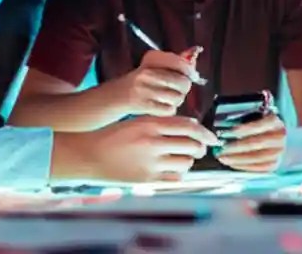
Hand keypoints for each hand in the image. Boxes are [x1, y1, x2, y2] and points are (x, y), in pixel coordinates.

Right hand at [62, 116, 219, 182]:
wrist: (89, 155)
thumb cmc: (114, 136)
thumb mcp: (138, 122)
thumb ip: (163, 124)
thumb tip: (192, 129)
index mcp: (151, 124)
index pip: (190, 126)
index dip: (205, 132)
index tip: (212, 138)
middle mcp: (153, 142)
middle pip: (193, 145)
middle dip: (200, 147)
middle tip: (199, 149)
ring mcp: (151, 162)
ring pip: (187, 162)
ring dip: (189, 160)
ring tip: (181, 158)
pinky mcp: (147, 179)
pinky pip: (176, 178)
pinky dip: (178, 174)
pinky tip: (171, 169)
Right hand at [110, 48, 201, 116]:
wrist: (118, 95)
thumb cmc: (143, 80)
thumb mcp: (156, 65)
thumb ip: (176, 60)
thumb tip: (196, 54)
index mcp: (151, 58)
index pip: (181, 63)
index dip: (191, 71)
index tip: (193, 76)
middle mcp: (147, 72)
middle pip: (183, 82)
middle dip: (184, 88)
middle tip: (177, 89)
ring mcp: (144, 89)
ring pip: (178, 98)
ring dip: (176, 100)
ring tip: (167, 98)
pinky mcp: (144, 105)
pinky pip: (170, 110)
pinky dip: (168, 110)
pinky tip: (160, 105)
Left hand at [215, 113, 286, 172]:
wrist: (281, 140)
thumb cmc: (263, 126)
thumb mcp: (257, 116)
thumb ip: (244, 118)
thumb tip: (224, 125)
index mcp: (274, 121)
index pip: (257, 125)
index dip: (242, 129)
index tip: (228, 132)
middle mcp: (279, 137)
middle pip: (254, 143)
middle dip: (235, 146)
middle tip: (220, 148)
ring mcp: (278, 153)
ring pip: (254, 157)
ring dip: (236, 158)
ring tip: (222, 157)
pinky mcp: (274, 165)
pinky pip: (256, 167)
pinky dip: (242, 166)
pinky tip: (231, 163)